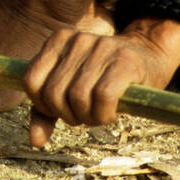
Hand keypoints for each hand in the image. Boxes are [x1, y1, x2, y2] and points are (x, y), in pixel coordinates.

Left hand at [23, 17, 179, 147]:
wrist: (147, 56)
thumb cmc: (103, 77)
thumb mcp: (70, 87)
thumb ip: (47, 111)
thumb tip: (35, 140)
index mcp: (58, 40)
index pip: (31, 81)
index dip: (43, 105)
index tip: (61, 109)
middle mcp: (76, 39)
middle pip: (54, 94)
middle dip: (68, 115)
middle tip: (85, 114)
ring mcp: (100, 46)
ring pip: (77, 97)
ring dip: (89, 117)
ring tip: (99, 112)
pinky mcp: (124, 60)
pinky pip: (103, 97)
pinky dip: (104, 114)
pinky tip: (111, 112)